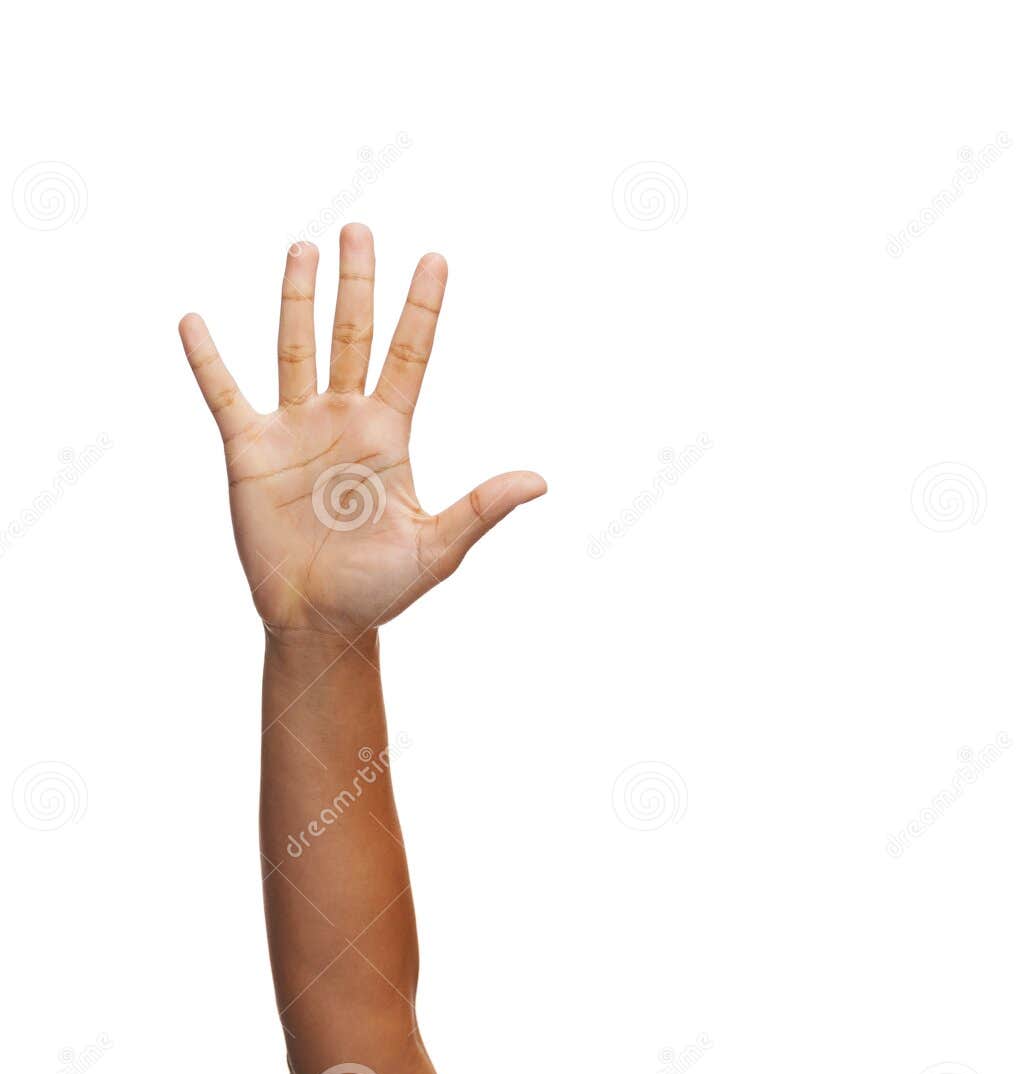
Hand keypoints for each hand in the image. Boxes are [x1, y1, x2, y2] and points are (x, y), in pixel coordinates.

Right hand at [179, 225, 545, 634]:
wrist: (321, 620)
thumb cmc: (383, 588)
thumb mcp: (438, 548)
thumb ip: (483, 508)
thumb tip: (540, 480)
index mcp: (389, 434)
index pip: (409, 356)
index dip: (422, 309)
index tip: (436, 258)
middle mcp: (343, 418)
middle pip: (352, 336)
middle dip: (357, 284)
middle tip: (360, 230)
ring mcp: (295, 429)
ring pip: (295, 348)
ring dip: (296, 298)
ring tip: (302, 247)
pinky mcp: (249, 451)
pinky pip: (225, 395)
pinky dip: (208, 360)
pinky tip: (194, 320)